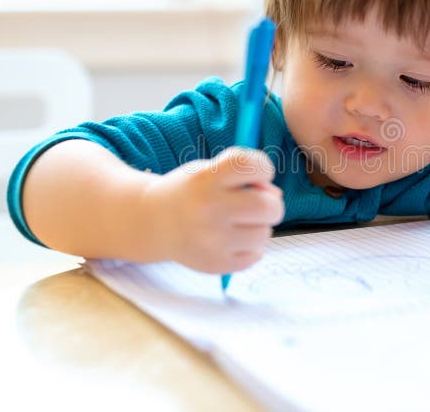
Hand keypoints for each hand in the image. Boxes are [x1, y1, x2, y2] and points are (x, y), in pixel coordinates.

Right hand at [140, 147, 283, 273]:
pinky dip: (251, 247)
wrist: (153, 222)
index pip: (252, 165)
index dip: (263, 168)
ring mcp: (211, 240)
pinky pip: (256, 255)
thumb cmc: (191, 191)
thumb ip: (244, 175)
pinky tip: (232, 240)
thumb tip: (276, 195)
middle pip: (268, 206)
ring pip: (265, 233)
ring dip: (260, 226)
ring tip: (239, 223)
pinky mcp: (214, 264)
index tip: (257, 175)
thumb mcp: (209, 170)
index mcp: (205, 178)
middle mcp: (208, 209)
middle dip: (271, 203)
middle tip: (257, 204)